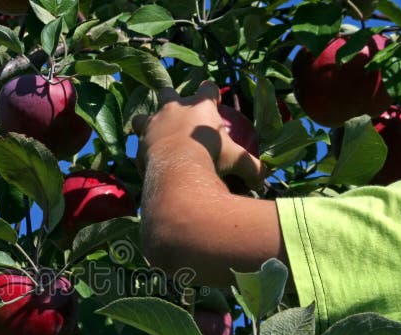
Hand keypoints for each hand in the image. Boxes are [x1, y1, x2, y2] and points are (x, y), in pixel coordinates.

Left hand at [133, 81, 264, 189]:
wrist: (178, 169)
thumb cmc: (211, 159)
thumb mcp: (237, 161)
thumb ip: (252, 168)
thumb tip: (263, 180)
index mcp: (200, 106)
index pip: (208, 88)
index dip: (211, 93)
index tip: (213, 102)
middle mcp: (174, 107)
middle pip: (168, 92)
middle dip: (170, 99)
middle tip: (177, 114)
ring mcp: (154, 121)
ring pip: (143, 114)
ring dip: (147, 122)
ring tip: (153, 134)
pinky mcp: (141, 139)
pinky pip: (137, 140)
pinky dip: (141, 147)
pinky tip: (146, 156)